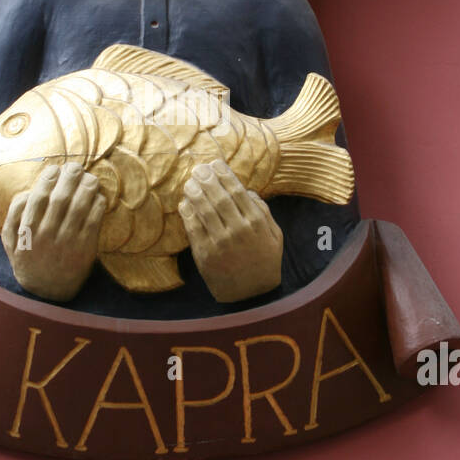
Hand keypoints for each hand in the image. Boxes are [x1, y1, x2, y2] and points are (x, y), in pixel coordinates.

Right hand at [1, 162, 105, 300]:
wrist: (46, 292)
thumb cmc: (28, 259)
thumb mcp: (10, 241)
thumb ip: (13, 215)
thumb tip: (28, 192)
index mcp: (26, 232)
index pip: (38, 198)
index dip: (48, 179)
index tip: (55, 169)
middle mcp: (46, 236)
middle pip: (61, 199)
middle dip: (70, 177)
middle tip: (75, 167)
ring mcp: (67, 243)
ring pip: (79, 208)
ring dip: (87, 188)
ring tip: (90, 178)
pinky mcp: (85, 250)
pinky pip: (94, 222)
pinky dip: (98, 205)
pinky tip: (98, 196)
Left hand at [179, 160, 282, 302]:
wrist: (252, 295)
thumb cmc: (266, 262)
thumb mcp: (275, 236)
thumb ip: (264, 212)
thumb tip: (248, 191)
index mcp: (256, 223)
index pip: (237, 191)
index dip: (224, 175)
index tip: (215, 164)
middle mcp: (238, 230)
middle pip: (218, 197)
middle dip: (207, 179)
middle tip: (198, 168)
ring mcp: (220, 242)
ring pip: (204, 209)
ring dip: (195, 192)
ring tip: (190, 182)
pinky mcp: (205, 254)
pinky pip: (194, 228)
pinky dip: (188, 213)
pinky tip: (185, 203)